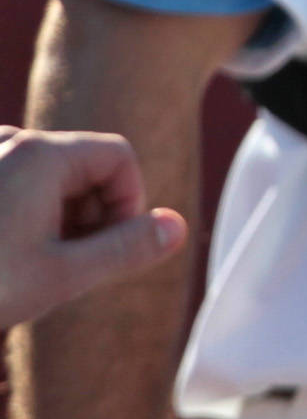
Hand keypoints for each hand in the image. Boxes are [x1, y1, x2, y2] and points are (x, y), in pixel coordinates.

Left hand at [0, 127, 185, 331]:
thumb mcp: (62, 277)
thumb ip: (127, 248)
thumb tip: (177, 226)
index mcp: (41, 153)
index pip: (119, 157)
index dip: (130, 203)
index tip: (109, 248)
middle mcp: (7, 141)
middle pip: (79, 162)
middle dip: (87, 212)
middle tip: (68, 264)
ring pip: (40, 173)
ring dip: (50, 214)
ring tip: (27, 264)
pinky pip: (6, 178)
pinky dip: (15, 210)